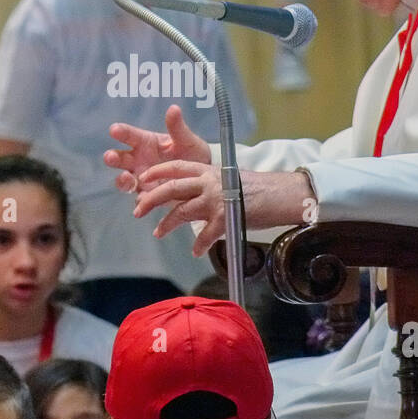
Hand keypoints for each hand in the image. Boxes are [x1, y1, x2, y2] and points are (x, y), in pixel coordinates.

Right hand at [104, 105, 211, 194]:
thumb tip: (174, 108)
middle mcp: (139, 160)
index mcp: (146, 143)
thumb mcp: (188, 140)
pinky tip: (143, 200)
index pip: (130, 136)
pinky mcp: (147, 195)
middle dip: (113, 157)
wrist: (202, 178)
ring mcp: (141, 178)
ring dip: (122, 180)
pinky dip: (140, 200)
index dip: (121, 132)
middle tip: (110, 156)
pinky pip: (139, 199)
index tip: (114, 129)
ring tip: (127, 178)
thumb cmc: (192, 154)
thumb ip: (178, 128)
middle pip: (119, 158)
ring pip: (124, 180)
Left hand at [132, 162, 314, 256]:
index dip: (156, 173)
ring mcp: (215, 199)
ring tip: (158, 233)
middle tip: (137, 211)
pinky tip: (195, 251)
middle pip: (171, 188)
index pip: (175, 167)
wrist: (280, 194)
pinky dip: (199, 245)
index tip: (141, 180)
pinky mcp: (224, 218)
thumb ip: (208, 185)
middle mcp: (208, 182)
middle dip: (150, 200)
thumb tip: (191, 195)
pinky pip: (205, 235)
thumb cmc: (256, 188)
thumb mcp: (228, 179)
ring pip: (182, 211)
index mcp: (208, 170)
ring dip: (167, 224)